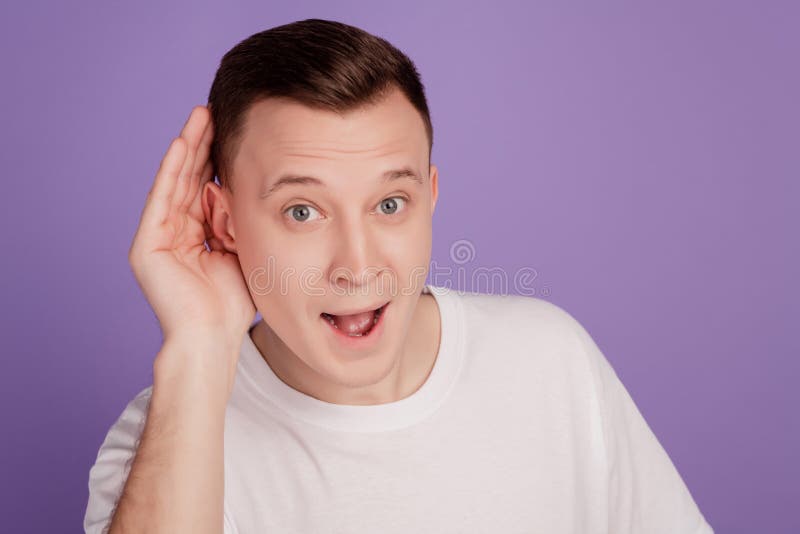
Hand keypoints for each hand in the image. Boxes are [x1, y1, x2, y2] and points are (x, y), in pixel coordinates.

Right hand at [128, 106, 255, 354]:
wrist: (214, 337)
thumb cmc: (233, 303)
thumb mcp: (242, 249)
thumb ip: (237, 220)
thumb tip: (238, 188)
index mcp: (197, 235)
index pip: (206, 187)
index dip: (217, 158)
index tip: (233, 129)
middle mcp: (175, 232)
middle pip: (190, 179)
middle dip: (202, 144)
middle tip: (215, 110)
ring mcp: (159, 238)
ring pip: (176, 182)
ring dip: (188, 148)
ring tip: (201, 115)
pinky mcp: (147, 246)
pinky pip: (162, 199)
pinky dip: (172, 171)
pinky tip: (182, 144)